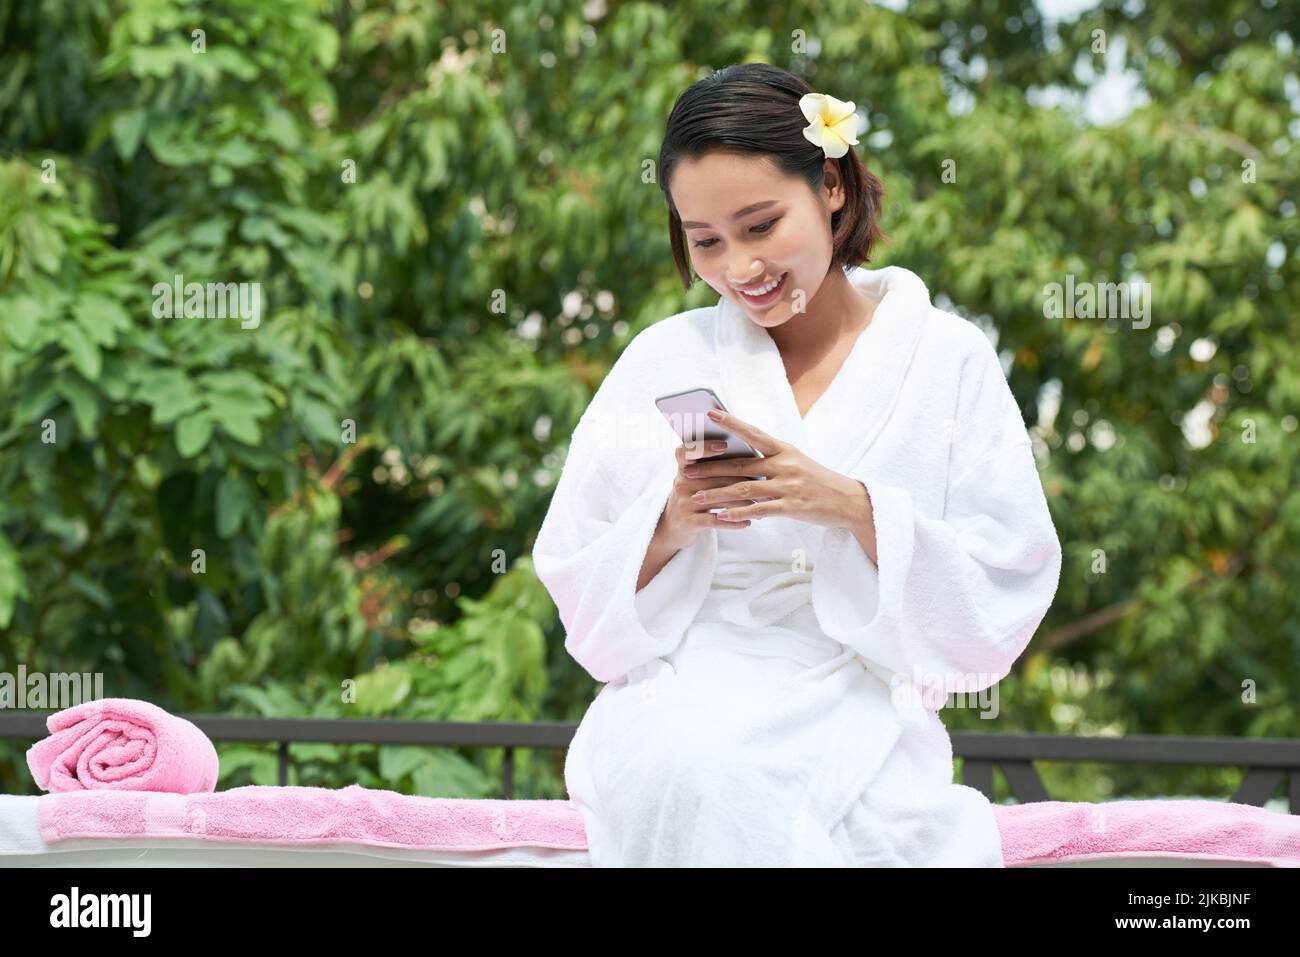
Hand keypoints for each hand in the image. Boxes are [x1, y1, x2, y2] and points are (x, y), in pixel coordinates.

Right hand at [657, 436, 764, 549]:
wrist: (674, 526)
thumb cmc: (694, 496)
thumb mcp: (696, 479)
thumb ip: (715, 468)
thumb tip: (752, 458)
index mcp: (684, 467)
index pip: (687, 451)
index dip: (705, 448)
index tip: (725, 445)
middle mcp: (682, 483)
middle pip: (713, 476)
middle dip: (741, 478)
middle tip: (764, 480)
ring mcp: (684, 502)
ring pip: (718, 498)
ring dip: (742, 502)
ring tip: (761, 503)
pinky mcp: (689, 522)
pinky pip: (715, 520)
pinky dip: (733, 521)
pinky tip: (748, 522)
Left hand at [681, 408, 872, 530]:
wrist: (847, 501)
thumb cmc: (816, 480)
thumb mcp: (795, 462)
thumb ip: (769, 459)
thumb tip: (737, 456)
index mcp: (784, 449)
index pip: (753, 433)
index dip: (731, 423)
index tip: (709, 415)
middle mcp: (785, 465)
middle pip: (740, 465)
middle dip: (710, 468)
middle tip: (685, 469)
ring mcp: (788, 487)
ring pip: (744, 489)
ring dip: (716, 494)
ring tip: (695, 497)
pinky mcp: (791, 507)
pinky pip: (758, 510)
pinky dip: (737, 513)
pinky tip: (720, 517)